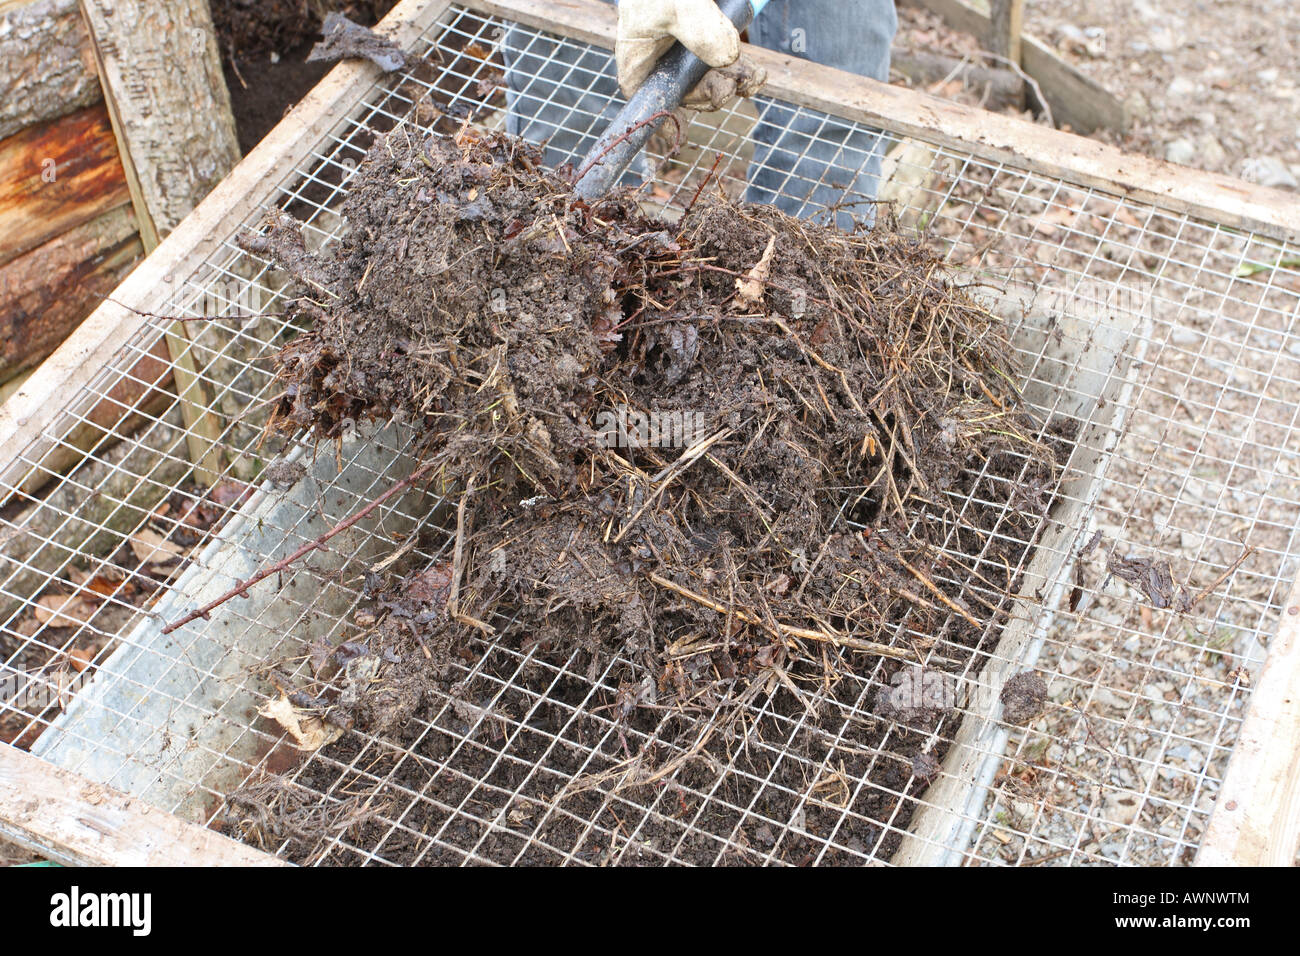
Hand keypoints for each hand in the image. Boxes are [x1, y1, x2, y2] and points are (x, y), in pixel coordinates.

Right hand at [616, 0, 766, 108]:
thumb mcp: (677, 0)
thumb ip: (699, 29)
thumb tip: (726, 60)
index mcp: (640, 53)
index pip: (647, 96)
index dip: (667, 114)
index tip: (693, 116)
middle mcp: (664, 56)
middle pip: (688, 94)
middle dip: (716, 94)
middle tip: (736, 85)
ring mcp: (690, 48)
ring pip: (713, 81)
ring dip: (736, 84)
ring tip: (754, 77)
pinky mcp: (715, 37)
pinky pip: (730, 64)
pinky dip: (744, 70)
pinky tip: (757, 71)